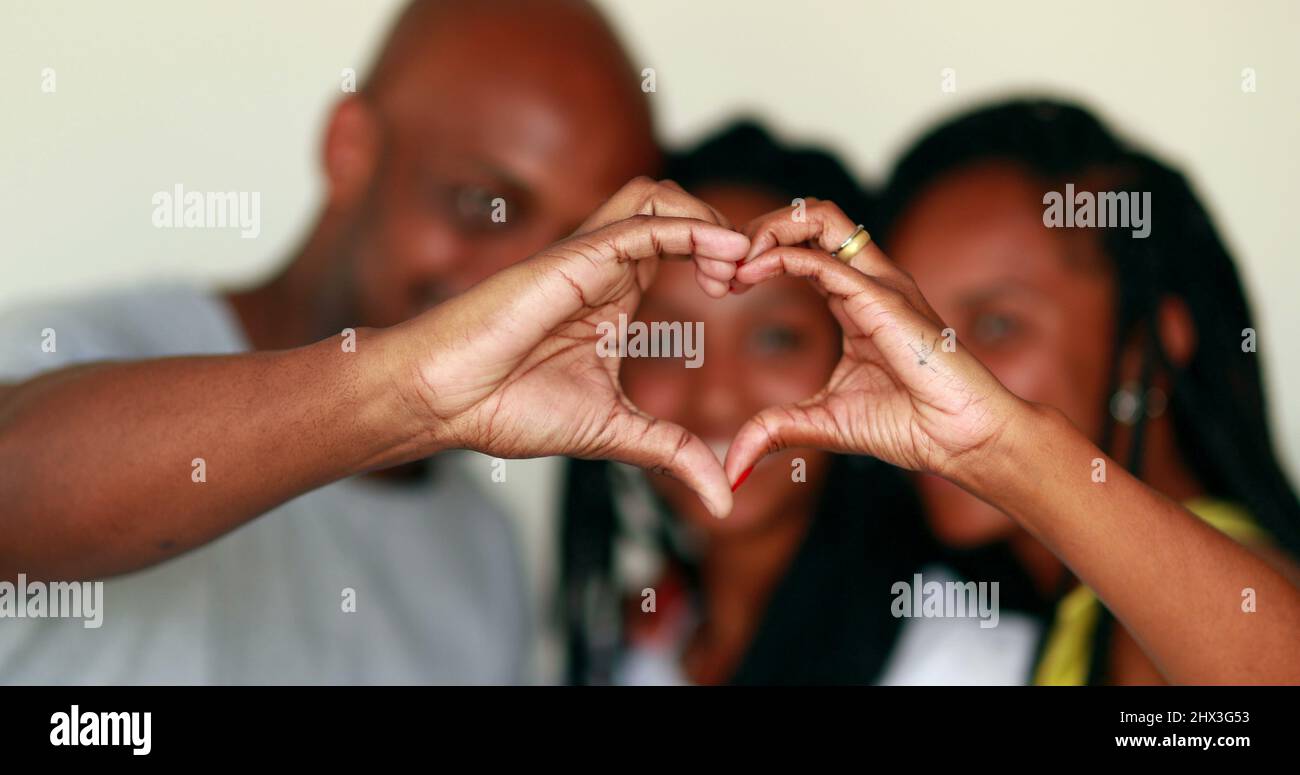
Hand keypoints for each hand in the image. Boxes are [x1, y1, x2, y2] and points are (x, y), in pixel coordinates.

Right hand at [390, 178, 748, 516]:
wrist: (446, 402)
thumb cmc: (507, 408)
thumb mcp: (616, 432)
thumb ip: (673, 453)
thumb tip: (723, 500)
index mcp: (614, 297)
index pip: (677, 244)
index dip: (720, 254)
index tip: (748, 290)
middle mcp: (604, 268)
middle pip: (672, 207)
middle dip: (723, 228)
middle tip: (747, 275)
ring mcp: (588, 258)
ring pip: (655, 196)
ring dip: (707, 218)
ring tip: (734, 265)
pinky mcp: (574, 258)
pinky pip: (641, 224)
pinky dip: (690, 229)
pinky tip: (723, 253)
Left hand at [725, 198, 1028, 485]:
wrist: (961, 440)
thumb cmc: (908, 426)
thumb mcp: (821, 423)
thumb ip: (775, 431)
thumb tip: (732, 465)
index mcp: (855, 298)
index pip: (804, 244)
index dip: (759, 253)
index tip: (723, 285)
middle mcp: (868, 280)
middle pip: (811, 215)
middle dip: (759, 226)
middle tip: (722, 264)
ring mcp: (879, 284)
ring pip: (820, 216)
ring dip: (767, 229)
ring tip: (735, 264)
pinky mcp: (883, 299)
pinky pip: (824, 260)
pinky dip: (779, 257)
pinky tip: (749, 277)